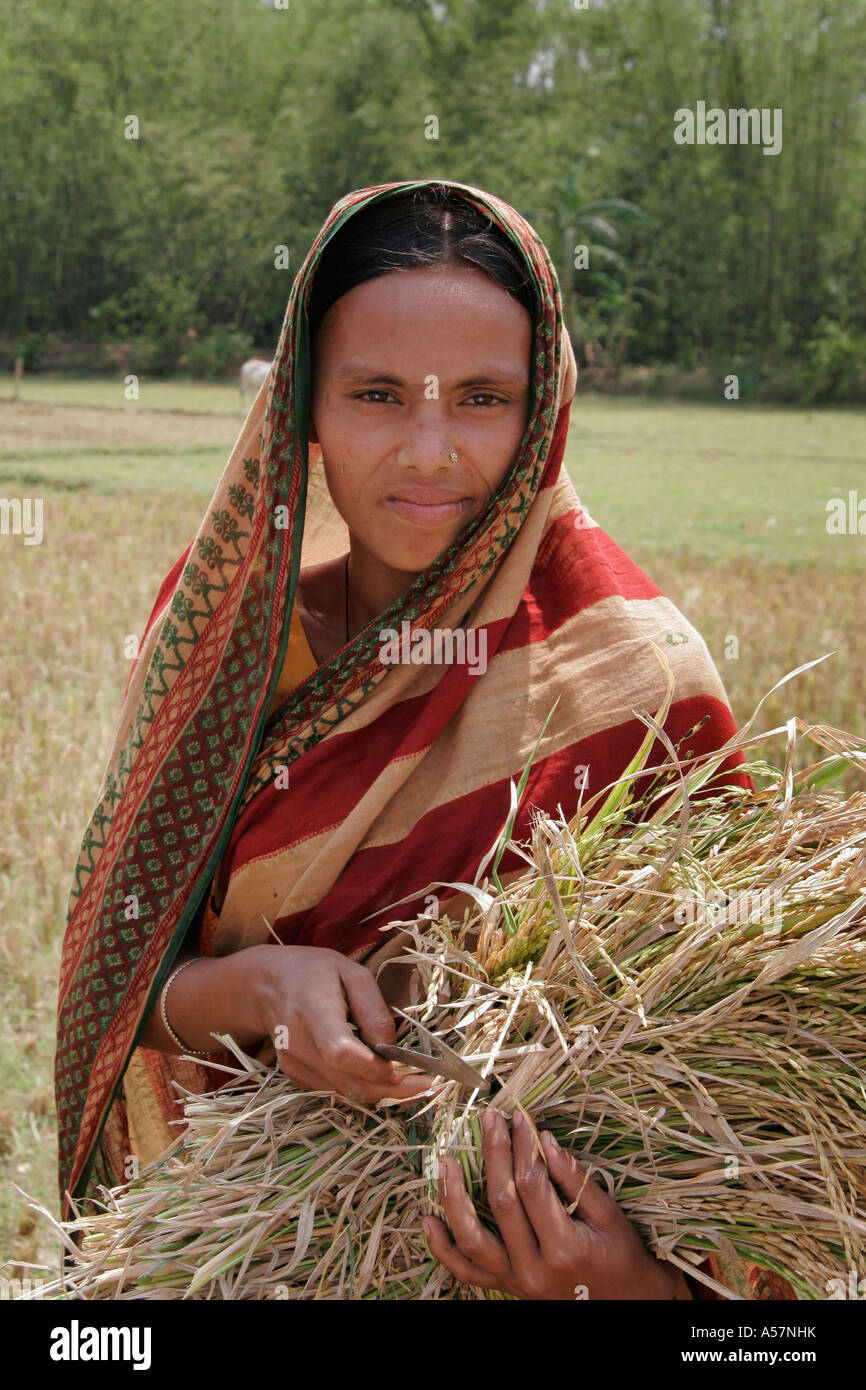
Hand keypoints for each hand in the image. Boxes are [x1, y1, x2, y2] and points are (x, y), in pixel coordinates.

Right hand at [247, 943, 435, 1105]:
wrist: (267, 985)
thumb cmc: (315, 972)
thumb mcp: (352, 974)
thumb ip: (374, 1011)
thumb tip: (392, 1050)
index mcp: (313, 1010)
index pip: (340, 1052)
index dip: (374, 1068)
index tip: (406, 1070)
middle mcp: (298, 1043)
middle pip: (347, 1082)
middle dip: (390, 1090)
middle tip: (425, 1085)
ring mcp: (293, 1063)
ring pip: (344, 1093)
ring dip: (380, 1093)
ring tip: (411, 1081)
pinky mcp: (295, 1075)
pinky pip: (334, 1090)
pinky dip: (361, 1088)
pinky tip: (380, 1076)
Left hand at [423, 1107, 689, 1299]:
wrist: (622, 1304)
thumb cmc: (620, 1255)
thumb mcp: (609, 1216)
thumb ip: (574, 1180)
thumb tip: (544, 1140)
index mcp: (565, 1248)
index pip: (533, 1187)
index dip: (524, 1148)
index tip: (520, 1118)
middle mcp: (535, 1269)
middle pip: (502, 1203)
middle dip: (494, 1155)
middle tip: (489, 1120)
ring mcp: (516, 1282)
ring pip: (472, 1240)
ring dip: (454, 1199)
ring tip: (445, 1163)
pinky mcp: (506, 1287)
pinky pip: (466, 1271)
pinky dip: (443, 1249)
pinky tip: (429, 1221)